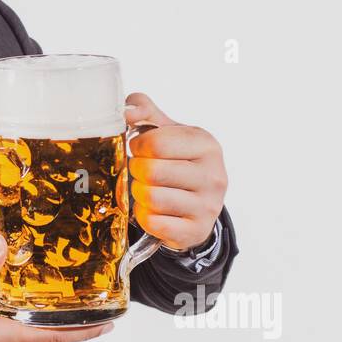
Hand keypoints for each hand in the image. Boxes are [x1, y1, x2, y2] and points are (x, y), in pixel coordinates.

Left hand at [124, 92, 227, 251]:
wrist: (197, 204)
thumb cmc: (176, 161)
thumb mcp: (166, 131)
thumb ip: (144, 111)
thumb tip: (126, 111)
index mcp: (207, 144)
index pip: (157, 143)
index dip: (138, 146)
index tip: (138, 148)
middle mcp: (214, 175)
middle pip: (152, 172)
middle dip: (136, 171)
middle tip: (140, 171)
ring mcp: (208, 206)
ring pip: (151, 198)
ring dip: (139, 194)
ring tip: (146, 188)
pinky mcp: (196, 230)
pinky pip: (153, 223)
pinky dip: (144, 216)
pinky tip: (152, 209)